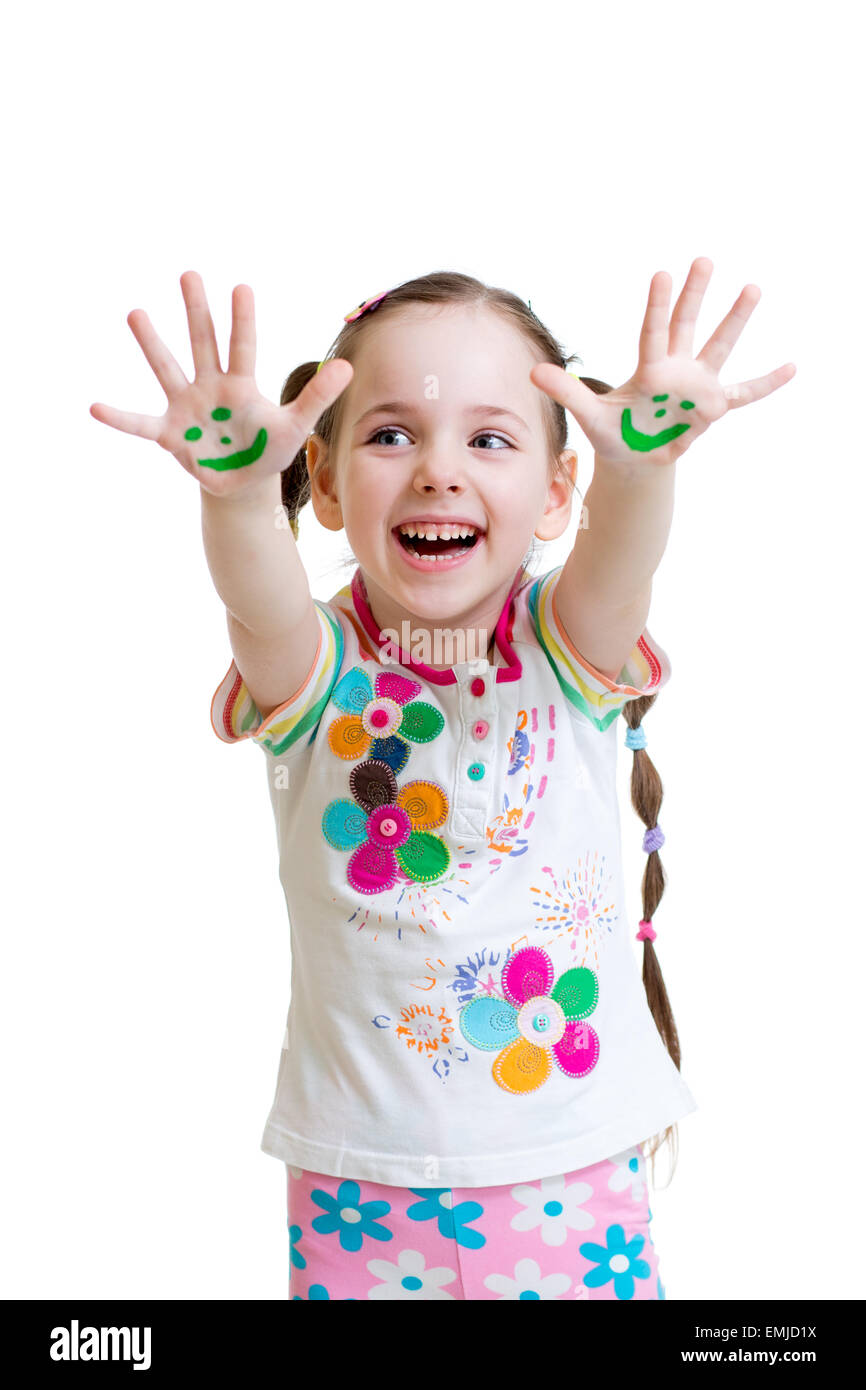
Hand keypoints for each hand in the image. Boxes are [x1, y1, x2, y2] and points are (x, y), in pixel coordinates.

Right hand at [90, 272, 352, 496]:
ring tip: (136, 313)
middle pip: (204, 343)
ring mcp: (187, 407)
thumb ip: (317, 396)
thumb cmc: (268, 448)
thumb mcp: (295, 426)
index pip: (244, 346)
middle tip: (190, 274)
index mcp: (242, 384)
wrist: (243, 482)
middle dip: (197, 311)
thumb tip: (348, 366)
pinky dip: (119, 417)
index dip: (243, 320)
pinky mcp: (170, 434)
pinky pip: (140, 424)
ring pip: (168, 369)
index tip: (242, 287)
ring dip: (153, 343)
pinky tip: (95, 407)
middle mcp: (211, 386)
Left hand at [530, 257, 795, 467]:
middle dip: (696, 295)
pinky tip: (792, 366)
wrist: (635, 458)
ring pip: (720, 348)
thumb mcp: (590, 415)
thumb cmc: (614, 432)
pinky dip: (767, 383)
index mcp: (648, 368)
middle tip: (705, 260)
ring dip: (736, 320)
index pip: (653, 332)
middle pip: (688, 325)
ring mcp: (698, 386)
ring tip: (752, 287)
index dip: (658, 306)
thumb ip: (569, 391)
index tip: (663, 274)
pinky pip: (745, 393)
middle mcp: (676, 368)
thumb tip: (534, 372)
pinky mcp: (713, 408)